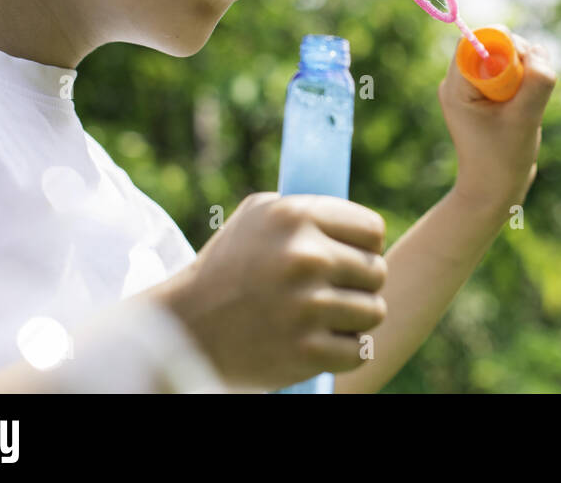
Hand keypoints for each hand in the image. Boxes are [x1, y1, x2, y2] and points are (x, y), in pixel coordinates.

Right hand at [152, 192, 387, 391]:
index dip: (363, 245)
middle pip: (377, 271)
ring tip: (323, 317)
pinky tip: (318, 342)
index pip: (372, 230)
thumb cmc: (226, 268)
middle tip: (331, 291)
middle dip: (359, 283)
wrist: (183, 330)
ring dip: (353, 318)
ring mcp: (307, 307)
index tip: (346, 256)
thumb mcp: (257, 217)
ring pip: (374, 311)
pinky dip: (342, 351)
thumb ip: (308, 209)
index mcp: (296, 217)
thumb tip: (358, 220)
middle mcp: (305, 258)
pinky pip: (359, 350)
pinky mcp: (306, 352)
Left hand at [439, 26, 557, 212]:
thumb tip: (539, 51)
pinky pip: (508, 74)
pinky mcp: (487, 95)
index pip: (477, 41)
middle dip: (519, 59)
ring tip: (525, 106)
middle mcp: (459, 82)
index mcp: (456, 86)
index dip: (506, 47)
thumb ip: (536, 82)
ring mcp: (472, 88)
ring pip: (504, 58)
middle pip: (492, 45)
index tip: (524, 69)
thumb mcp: (525, 119)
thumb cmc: (503, 160)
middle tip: (528, 91)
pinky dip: (524, 84)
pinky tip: (523, 110)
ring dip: (524, 73)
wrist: (493, 192)